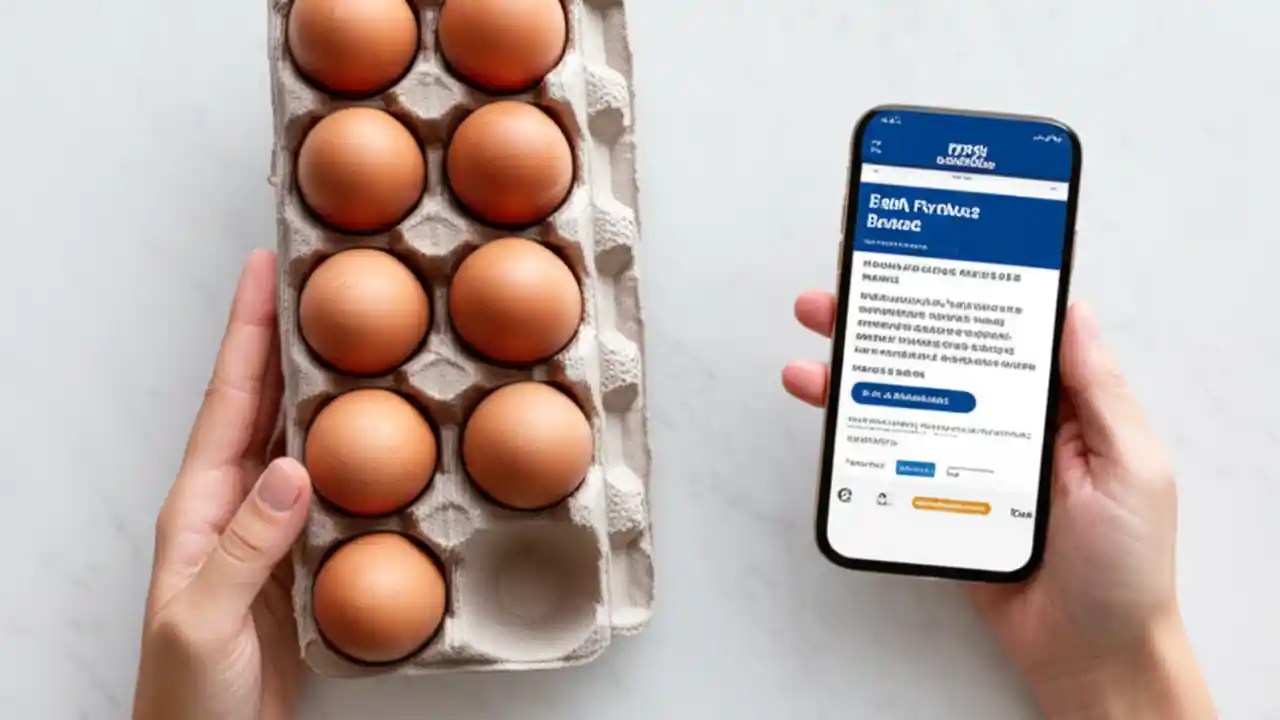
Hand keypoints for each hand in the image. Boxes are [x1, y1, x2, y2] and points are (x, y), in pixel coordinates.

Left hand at [133, 250, 312, 719]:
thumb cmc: (187, 697)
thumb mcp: (204, 622)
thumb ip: (245, 548)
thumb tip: (294, 470)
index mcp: (199, 508)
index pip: (228, 402)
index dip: (246, 333)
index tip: (265, 271)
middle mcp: (234, 506)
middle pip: (263, 403)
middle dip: (287, 336)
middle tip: (321, 281)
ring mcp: (268, 530)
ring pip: (300, 438)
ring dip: (324, 385)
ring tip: (358, 336)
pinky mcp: (301, 559)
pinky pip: (333, 489)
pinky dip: (356, 451)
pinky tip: (383, 436)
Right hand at [784, 292, 1214, 718]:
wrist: (1088, 652)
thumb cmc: (1125, 565)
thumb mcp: (1131, 466)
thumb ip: (1098, 391)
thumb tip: (1073, 311)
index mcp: (1058, 407)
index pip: (1000, 335)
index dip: (958, 297)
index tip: (915, 266)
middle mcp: (1006, 426)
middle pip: (936, 364)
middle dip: (881, 330)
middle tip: (832, 303)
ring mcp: (968, 464)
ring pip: (903, 409)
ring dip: (852, 383)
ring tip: (810, 365)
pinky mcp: (939, 503)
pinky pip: (892, 465)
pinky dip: (855, 444)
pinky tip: (830, 425)